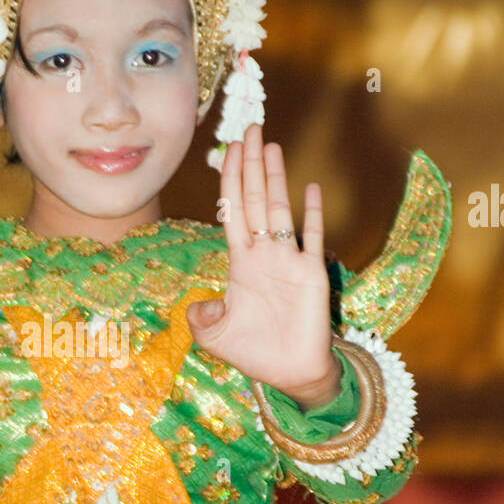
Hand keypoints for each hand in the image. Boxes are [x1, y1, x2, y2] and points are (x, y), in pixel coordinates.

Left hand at [186, 124, 339, 408]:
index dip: (229, 182)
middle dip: (249, 165)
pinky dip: (310, 213)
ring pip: (278, 210)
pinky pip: (311, 237)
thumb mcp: (215, 337)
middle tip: (248, 129)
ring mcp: (288, 261)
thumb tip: (192, 304)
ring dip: (274, 178)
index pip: (232, 213)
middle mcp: (264, 255)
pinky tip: (309, 187)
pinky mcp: (311, 273)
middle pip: (254, 200)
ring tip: (270, 145)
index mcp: (240, 263)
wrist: (291, 374)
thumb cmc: (255, 354)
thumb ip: (200, 318)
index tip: (227, 151)